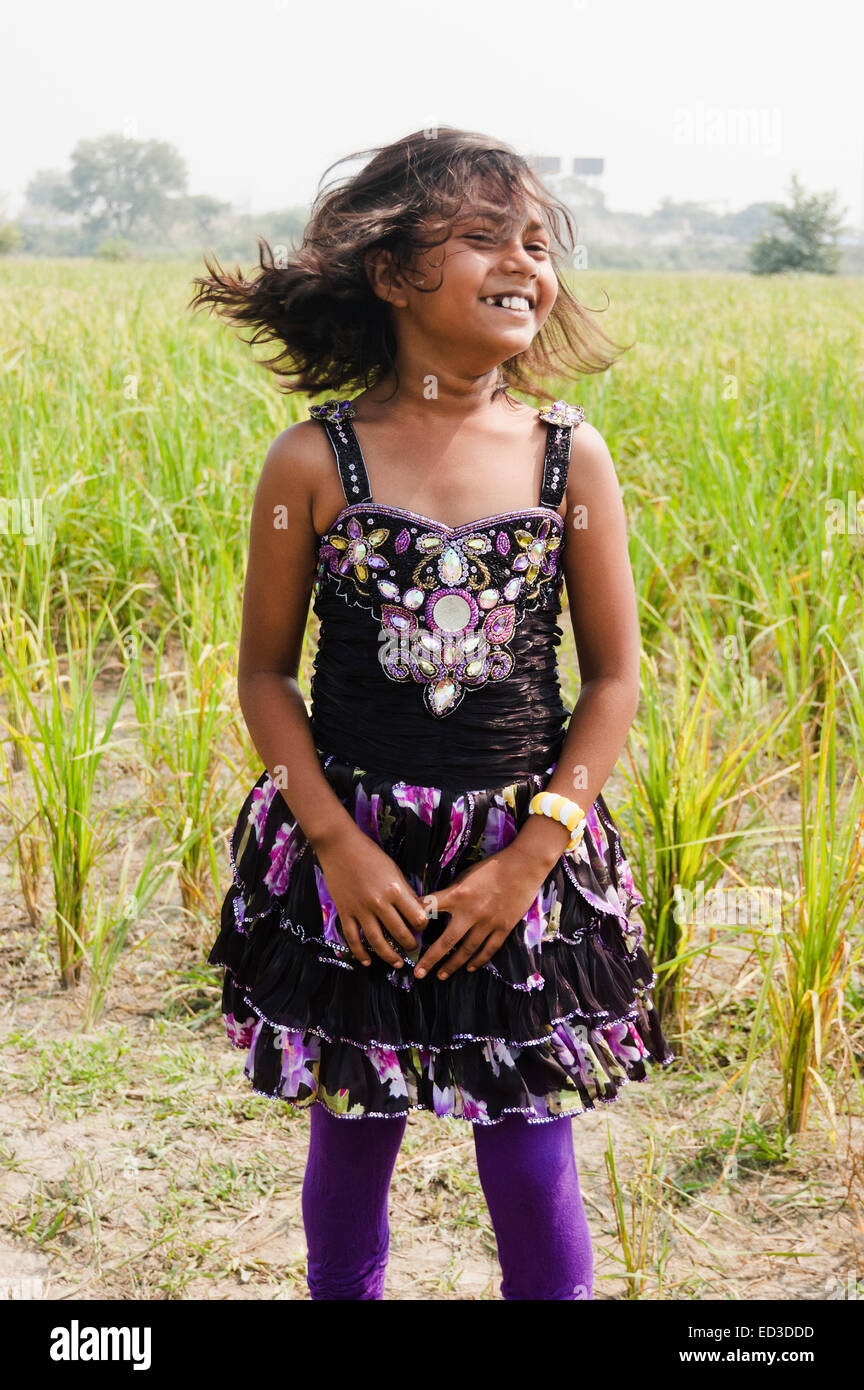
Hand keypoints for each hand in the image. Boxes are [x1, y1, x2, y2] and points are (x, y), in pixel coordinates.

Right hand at [314, 826, 428, 968]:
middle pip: (399, 932)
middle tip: (413, 950)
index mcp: (396, 889)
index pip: (417, 917)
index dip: (422, 926)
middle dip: (410, 945)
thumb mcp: (394, 870)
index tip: (422, 928)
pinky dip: (360, 953)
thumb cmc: (370, 854)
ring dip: (389, 955)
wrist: (339, 846)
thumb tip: (417, 910)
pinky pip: (353, 938)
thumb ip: (405, 891)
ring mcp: (360, 909)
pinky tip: (367, 962)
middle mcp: (379, 902)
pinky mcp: (345, 912)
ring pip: (377, 941)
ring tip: (397, 963)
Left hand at [414, 845, 547, 980]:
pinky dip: (478, 960)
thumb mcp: (465, 875)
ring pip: (467, 950)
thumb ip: (452, 893)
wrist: (523, 866)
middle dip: (430, 959)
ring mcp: (488, 922)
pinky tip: (469, 968)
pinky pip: (488, 949)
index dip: (415, 920)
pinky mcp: (503, 928)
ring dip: (452, 965)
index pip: (429, 909)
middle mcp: (470, 912)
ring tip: (441, 976)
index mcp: (458, 895)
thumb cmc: (492, 867)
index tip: (404, 933)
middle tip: (418, 973)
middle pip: (446, 941)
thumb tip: (435, 906)